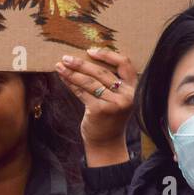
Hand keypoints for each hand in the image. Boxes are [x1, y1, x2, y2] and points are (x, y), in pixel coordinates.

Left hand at [56, 47, 137, 166]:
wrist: (107, 142)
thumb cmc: (110, 116)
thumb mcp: (117, 97)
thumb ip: (110, 81)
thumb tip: (86, 58)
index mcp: (133, 88)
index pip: (125, 64)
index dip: (108, 54)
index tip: (90, 51)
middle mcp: (126, 95)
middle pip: (102, 72)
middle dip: (82, 63)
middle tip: (66, 58)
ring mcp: (114, 104)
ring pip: (90, 82)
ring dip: (72, 72)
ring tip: (60, 66)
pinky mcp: (100, 110)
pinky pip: (82, 92)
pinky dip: (71, 84)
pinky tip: (63, 78)